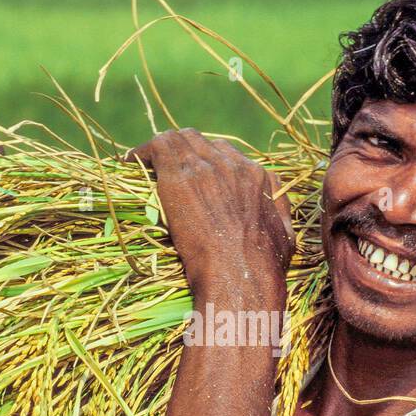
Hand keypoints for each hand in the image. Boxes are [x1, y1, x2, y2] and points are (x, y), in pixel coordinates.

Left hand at [126, 129, 293, 296]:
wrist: (241, 275)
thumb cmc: (263, 267)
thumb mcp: (284, 236)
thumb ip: (280, 211)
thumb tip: (276, 202)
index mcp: (256, 176)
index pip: (225, 153)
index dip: (206, 162)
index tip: (194, 177)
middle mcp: (230, 165)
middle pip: (200, 141)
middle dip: (182, 152)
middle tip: (164, 169)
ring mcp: (203, 168)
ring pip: (178, 139)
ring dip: (160, 150)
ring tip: (143, 163)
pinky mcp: (178, 176)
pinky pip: (157, 146)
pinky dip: (142, 152)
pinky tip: (130, 162)